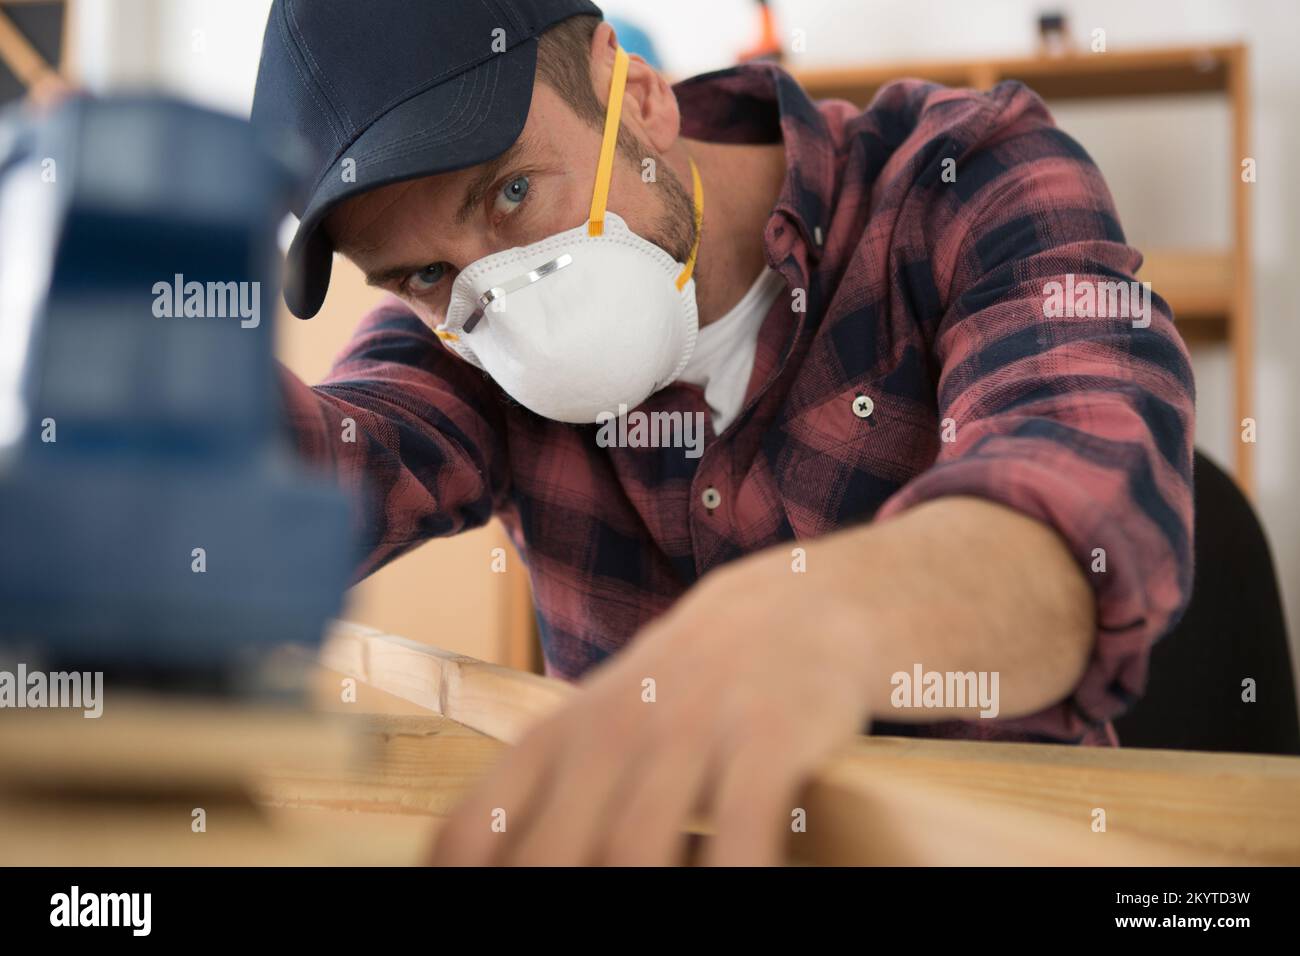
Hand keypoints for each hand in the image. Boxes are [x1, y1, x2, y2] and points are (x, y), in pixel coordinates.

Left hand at [428, 545, 874, 865]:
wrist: (791, 607)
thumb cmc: (679, 695)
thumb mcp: (598, 734)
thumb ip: (545, 805)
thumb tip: (486, 868)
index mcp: (553, 741)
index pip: (471, 834)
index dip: (457, 889)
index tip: (468, 920)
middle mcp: (609, 733)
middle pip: (545, 857)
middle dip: (547, 902)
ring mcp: (687, 728)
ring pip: (632, 851)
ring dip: (634, 901)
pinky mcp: (767, 733)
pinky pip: (742, 830)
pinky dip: (732, 878)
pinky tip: (735, 896)